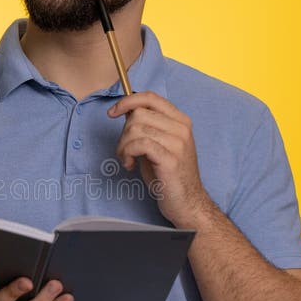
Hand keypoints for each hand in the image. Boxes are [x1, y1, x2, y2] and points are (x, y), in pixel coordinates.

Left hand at [107, 91, 208, 226]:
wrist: (187, 202)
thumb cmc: (169, 175)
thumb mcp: (160, 144)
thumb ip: (148, 127)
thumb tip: (125, 111)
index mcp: (180, 121)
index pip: (150, 98)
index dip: (127, 101)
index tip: (113, 112)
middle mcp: (181, 128)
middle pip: (138, 114)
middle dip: (123, 132)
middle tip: (124, 151)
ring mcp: (178, 143)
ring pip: (135, 129)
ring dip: (123, 146)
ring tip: (127, 160)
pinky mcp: (170, 159)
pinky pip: (139, 144)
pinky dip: (127, 153)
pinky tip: (130, 165)